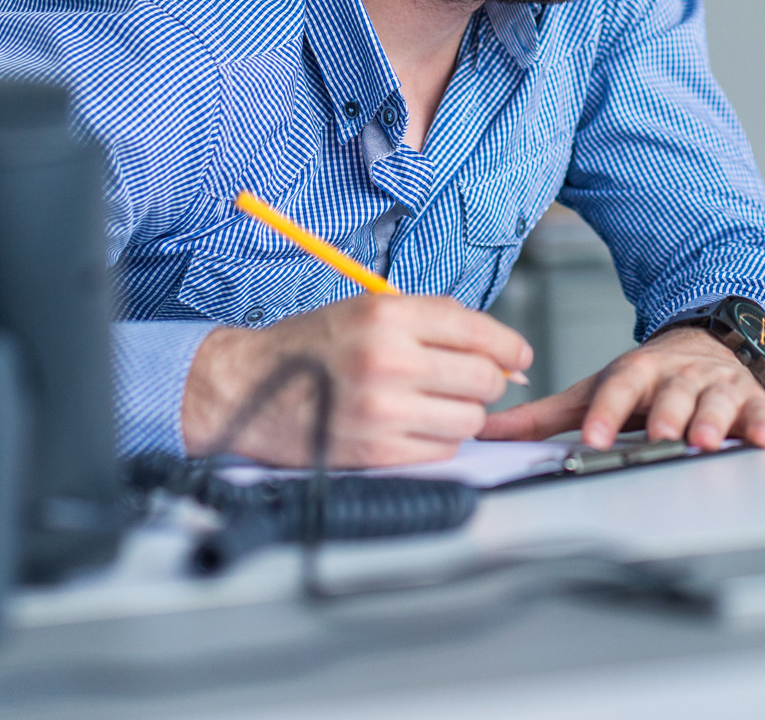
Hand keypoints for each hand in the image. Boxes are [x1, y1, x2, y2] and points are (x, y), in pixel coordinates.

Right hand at [181, 293, 530, 467]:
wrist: (247, 389)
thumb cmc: (309, 348)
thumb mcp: (369, 311)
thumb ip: (435, 325)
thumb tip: (507, 359)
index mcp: (387, 316)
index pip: (476, 329)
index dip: (508, 345)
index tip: (518, 356)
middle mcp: (388, 360)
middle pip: (483, 378)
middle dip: (485, 382)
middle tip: (467, 382)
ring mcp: (383, 410)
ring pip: (469, 419)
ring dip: (461, 414)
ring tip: (430, 404)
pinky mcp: (377, 452)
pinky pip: (441, 450)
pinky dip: (437, 441)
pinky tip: (411, 427)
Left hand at [479, 324, 764, 451]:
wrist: (707, 344)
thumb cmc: (648, 378)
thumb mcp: (597, 388)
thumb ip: (545, 416)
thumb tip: (488, 430)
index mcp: (637, 371)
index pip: (618, 388)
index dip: (607, 411)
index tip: (594, 436)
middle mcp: (677, 375)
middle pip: (670, 394)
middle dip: (665, 414)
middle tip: (658, 435)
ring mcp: (715, 386)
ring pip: (714, 401)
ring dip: (711, 420)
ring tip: (704, 441)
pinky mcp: (748, 400)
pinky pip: (758, 412)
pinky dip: (761, 426)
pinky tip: (761, 440)